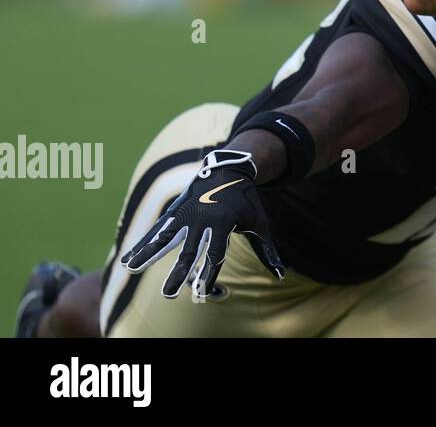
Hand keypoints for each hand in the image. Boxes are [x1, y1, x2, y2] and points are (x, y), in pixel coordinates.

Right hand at [119, 149, 284, 297]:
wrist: (231, 168)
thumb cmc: (247, 202)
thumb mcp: (260, 224)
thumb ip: (267, 251)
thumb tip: (281, 275)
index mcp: (224, 222)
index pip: (215, 254)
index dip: (208, 274)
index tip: (201, 292)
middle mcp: (202, 218)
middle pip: (190, 250)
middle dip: (180, 272)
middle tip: (169, 293)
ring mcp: (186, 213)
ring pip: (166, 238)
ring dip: (149, 254)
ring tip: (132, 269)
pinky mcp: (175, 211)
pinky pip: (157, 230)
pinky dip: (142, 244)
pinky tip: (127, 259)